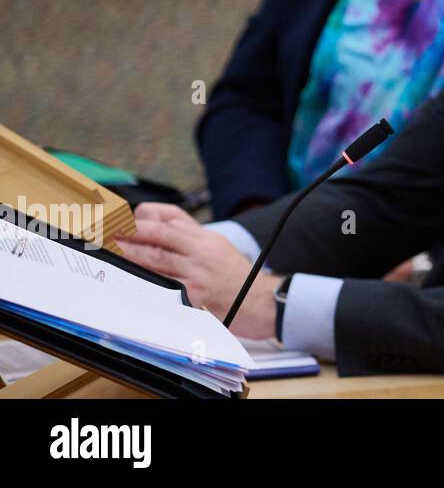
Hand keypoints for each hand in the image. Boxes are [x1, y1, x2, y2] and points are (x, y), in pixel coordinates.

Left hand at [115, 202, 277, 338]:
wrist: (264, 302)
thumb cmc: (239, 278)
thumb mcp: (219, 249)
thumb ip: (190, 240)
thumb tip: (155, 229)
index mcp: (205, 238)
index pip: (170, 217)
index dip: (143, 216)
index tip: (121, 218)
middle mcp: (201, 250)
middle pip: (159, 233)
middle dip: (129, 230)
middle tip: (104, 229)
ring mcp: (197, 273)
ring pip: (156, 257)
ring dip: (128, 253)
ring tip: (108, 249)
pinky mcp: (195, 296)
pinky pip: (164, 286)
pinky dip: (144, 282)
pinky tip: (127, 281)